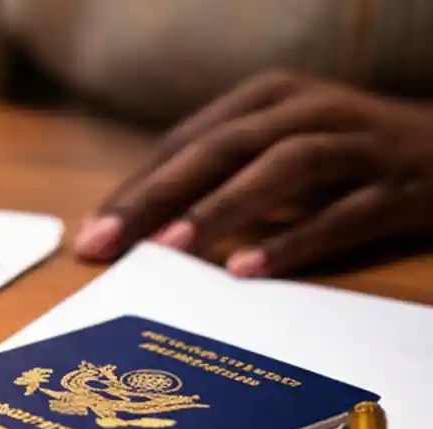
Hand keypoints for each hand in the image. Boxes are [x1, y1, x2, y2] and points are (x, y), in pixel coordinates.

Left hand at [74, 71, 432, 276]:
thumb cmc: (353, 156)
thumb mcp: (282, 149)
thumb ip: (222, 175)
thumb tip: (142, 224)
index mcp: (271, 98)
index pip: (186, 142)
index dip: (135, 187)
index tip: (89, 233)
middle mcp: (310, 111)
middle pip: (220, 150)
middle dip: (155, 198)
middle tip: (103, 243)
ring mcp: (359, 147)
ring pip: (281, 170)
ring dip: (219, 209)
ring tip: (168, 249)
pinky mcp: (400, 189)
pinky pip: (342, 215)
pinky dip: (294, 240)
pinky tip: (250, 270)